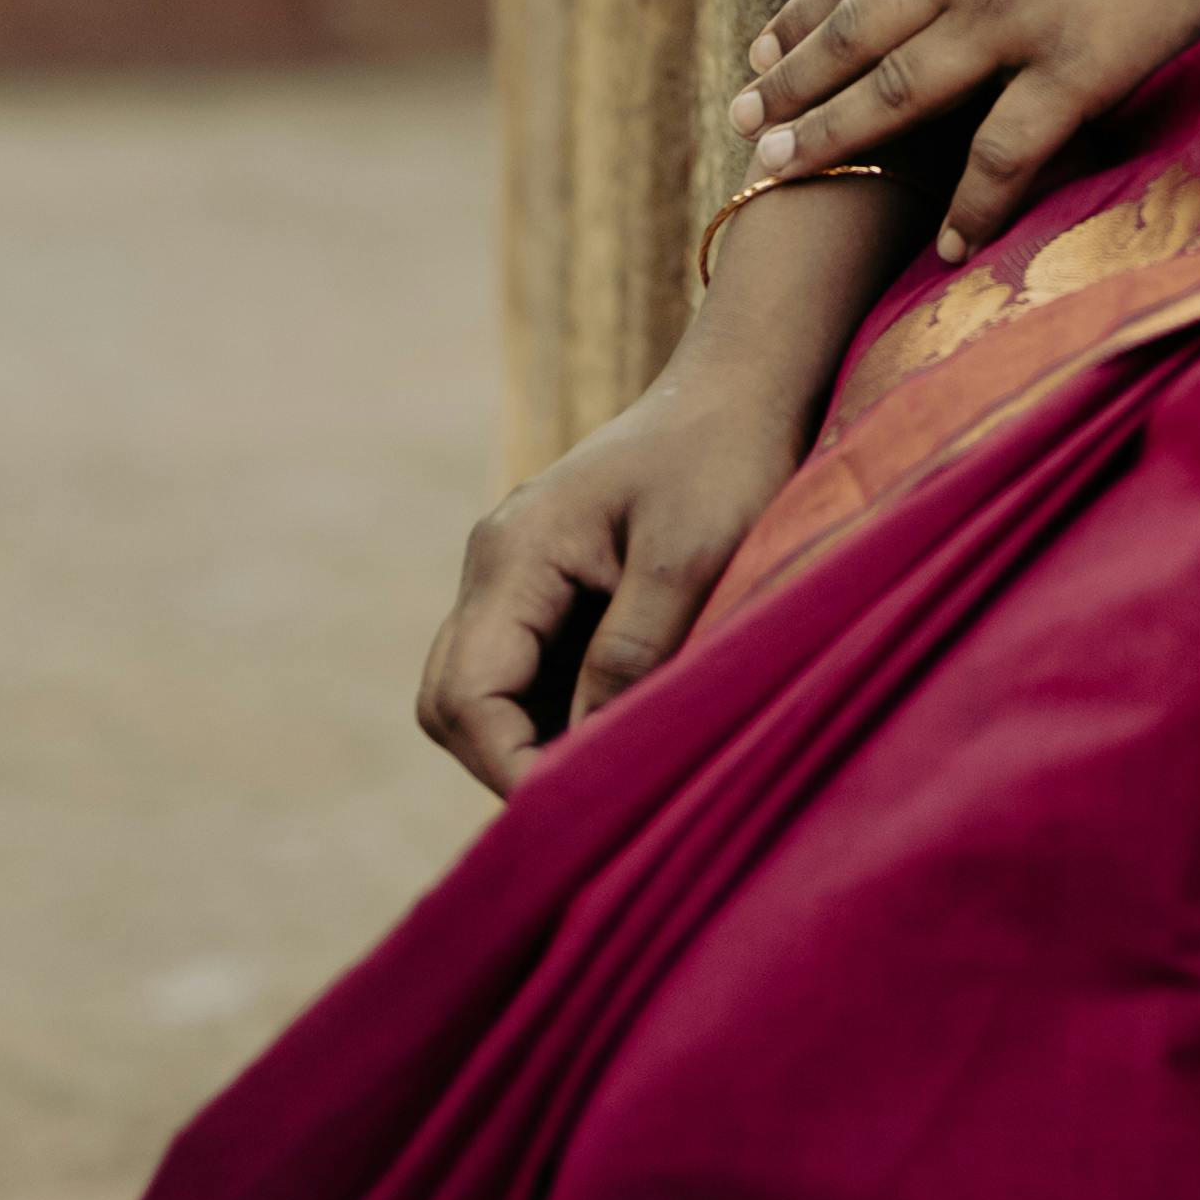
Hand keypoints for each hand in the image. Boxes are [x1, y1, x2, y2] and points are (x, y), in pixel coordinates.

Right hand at [416, 374, 812, 799]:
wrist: (743, 386)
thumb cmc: (725, 456)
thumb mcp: (691, 556)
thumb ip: (631, 653)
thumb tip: (583, 755)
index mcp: (515, 552)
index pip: (467, 696)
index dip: (510, 767)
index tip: (578, 814)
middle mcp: (496, 566)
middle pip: (455, 704)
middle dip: (511, 765)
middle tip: (597, 807)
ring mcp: (519, 578)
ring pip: (486, 696)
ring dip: (537, 743)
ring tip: (619, 774)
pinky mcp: (553, 590)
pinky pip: (529, 674)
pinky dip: (562, 715)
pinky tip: (626, 730)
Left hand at [733, 0, 1199, 265]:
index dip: (803, 12)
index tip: (760, 47)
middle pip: (852, 31)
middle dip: (790, 82)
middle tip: (739, 123)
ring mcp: (1012, 16)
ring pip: (895, 89)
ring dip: (831, 136)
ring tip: (783, 175)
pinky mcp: (1073, 66)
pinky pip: (1003, 151)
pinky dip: (970, 205)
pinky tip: (951, 246)